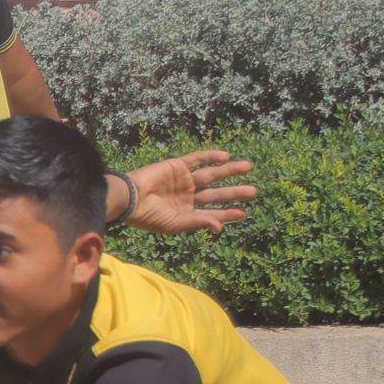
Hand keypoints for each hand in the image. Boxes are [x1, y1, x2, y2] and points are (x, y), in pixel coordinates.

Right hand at [119, 149, 259, 236]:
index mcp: (187, 212)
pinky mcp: (177, 166)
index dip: (228, 213)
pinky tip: (226, 156)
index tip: (244, 213)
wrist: (129, 199)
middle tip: (254, 191)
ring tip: (248, 166)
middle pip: (216, 193)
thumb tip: (220, 227)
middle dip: (235, 192)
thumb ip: (197, 222)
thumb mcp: (174, 224)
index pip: (212, 212)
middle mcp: (188, 196)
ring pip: (212, 174)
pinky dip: (211, 156)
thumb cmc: (148, 217)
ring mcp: (184, 180)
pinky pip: (197, 159)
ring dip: (229, 170)